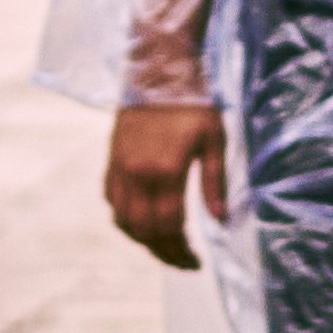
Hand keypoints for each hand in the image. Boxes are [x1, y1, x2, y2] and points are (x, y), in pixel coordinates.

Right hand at [103, 97, 222, 270]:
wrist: (159, 71)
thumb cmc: (194, 104)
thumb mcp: (215, 140)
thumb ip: (215, 182)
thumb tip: (221, 221)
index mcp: (166, 170)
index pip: (169, 226)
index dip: (182, 250)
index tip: (196, 262)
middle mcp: (138, 173)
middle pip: (144, 231)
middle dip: (164, 253)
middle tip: (183, 262)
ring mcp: (120, 168)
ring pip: (123, 220)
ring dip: (143, 241)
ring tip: (164, 248)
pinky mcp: (111, 160)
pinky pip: (112, 201)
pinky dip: (124, 219)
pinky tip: (142, 223)